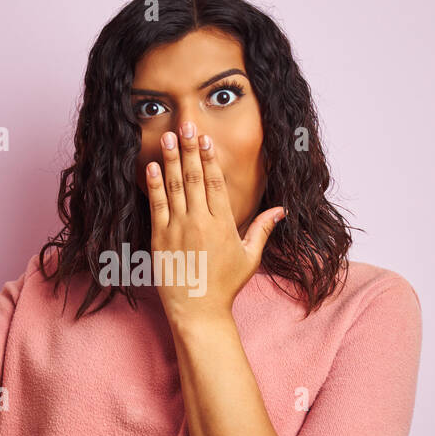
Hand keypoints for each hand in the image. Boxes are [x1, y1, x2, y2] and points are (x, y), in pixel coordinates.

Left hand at [145, 120, 284, 327]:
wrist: (198, 310)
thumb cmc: (225, 285)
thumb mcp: (249, 257)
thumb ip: (262, 229)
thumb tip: (281, 209)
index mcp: (223, 224)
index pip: (216, 183)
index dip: (209, 158)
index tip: (205, 139)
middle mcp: (201, 222)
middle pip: (194, 178)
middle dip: (189, 149)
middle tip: (186, 125)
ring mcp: (178, 229)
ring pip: (174, 187)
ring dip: (171, 160)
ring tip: (168, 136)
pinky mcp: (160, 239)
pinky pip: (157, 206)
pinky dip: (154, 185)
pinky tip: (153, 166)